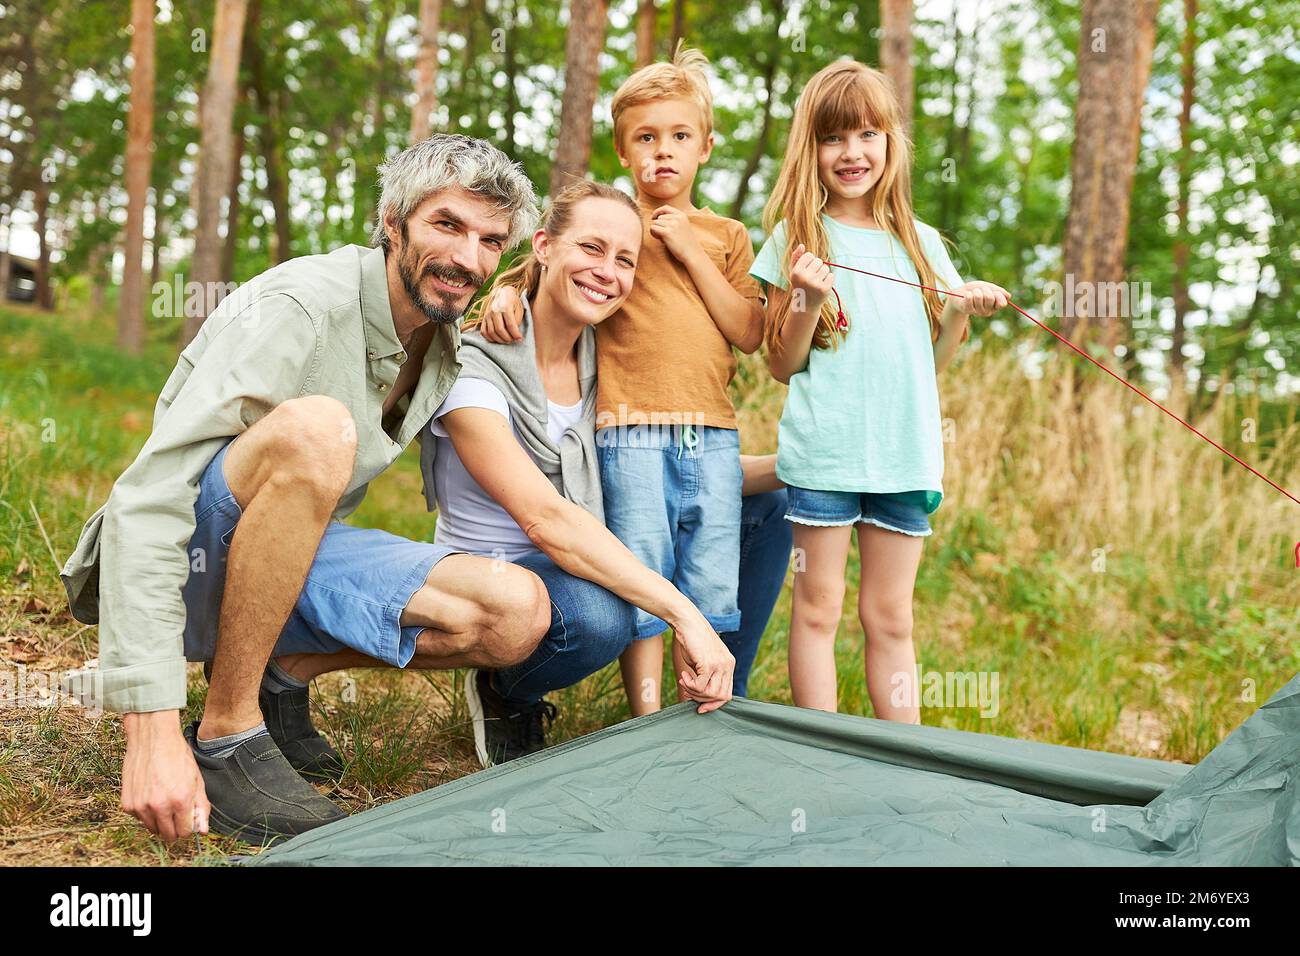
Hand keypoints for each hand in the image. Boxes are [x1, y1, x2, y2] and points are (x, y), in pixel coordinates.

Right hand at [120, 710, 209, 841]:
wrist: (153, 738)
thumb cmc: (177, 756)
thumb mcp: (196, 780)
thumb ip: (201, 807)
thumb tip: (202, 830)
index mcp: (180, 800)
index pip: (184, 832)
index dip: (187, 826)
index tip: (187, 817)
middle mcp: (158, 806)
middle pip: (167, 834)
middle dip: (174, 826)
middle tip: (176, 810)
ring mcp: (140, 806)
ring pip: (152, 828)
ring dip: (159, 820)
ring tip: (164, 799)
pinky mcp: (127, 804)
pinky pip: (139, 818)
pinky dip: (145, 811)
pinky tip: (151, 794)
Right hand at [480, 286, 524, 342]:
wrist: (502, 293)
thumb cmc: (513, 302)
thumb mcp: (519, 308)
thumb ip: (517, 320)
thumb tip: (514, 333)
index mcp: (505, 306)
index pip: (510, 324)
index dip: (515, 334)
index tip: (520, 339)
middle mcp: (494, 310)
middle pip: (499, 329)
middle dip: (508, 338)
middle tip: (513, 340)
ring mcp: (487, 314)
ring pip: (491, 332)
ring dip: (500, 340)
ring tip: (507, 341)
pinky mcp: (483, 318)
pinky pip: (483, 331)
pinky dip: (490, 338)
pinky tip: (497, 339)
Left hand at [648, 206, 704, 265]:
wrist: (692, 253)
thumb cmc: (687, 243)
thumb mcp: (683, 226)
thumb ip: (674, 220)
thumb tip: (656, 218)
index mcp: (682, 215)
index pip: (665, 208)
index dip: (657, 212)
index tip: (653, 218)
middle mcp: (677, 218)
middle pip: (659, 217)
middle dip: (659, 226)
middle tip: (665, 235)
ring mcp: (672, 225)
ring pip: (655, 223)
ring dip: (656, 231)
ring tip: (664, 239)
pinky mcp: (667, 233)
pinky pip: (653, 228)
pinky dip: (654, 234)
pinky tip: (661, 240)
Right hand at [670, 610, 734, 712]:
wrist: (687, 622)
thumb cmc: (692, 640)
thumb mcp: (703, 661)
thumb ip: (706, 677)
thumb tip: (700, 696)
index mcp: (729, 664)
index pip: (727, 694)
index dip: (713, 704)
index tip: (700, 707)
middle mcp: (728, 665)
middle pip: (721, 697)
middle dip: (702, 700)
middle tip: (687, 691)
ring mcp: (720, 664)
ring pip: (711, 693)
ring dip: (694, 692)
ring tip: (684, 681)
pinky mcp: (709, 663)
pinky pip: (701, 687)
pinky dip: (689, 686)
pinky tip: (683, 676)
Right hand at [788, 243, 833, 314]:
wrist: (805, 305)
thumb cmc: (800, 285)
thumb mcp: (794, 272)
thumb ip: (796, 257)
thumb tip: (802, 245)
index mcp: (796, 272)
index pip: (809, 255)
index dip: (809, 261)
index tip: (806, 270)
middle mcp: (805, 278)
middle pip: (818, 261)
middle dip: (817, 267)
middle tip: (812, 278)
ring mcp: (815, 284)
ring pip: (826, 268)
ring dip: (823, 273)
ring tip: (817, 282)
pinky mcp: (825, 289)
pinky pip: (831, 276)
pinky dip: (828, 280)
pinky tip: (822, 286)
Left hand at [948, 280, 1009, 316]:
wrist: (961, 292)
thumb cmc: (977, 290)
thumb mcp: (989, 287)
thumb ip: (999, 291)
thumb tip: (1008, 296)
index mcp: (995, 306)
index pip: (1002, 303)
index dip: (998, 294)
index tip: (993, 291)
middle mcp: (988, 311)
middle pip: (990, 298)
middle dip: (985, 289)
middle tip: (981, 290)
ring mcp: (977, 312)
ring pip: (979, 297)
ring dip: (976, 291)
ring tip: (973, 293)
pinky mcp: (968, 310)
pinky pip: (969, 298)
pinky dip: (968, 293)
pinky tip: (966, 296)